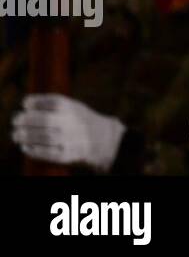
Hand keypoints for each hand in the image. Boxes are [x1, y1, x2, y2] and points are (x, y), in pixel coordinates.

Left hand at [11, 93, 126, 171]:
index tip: (25, 104)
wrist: (104, 140)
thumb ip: (52, 104)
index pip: (52, 102)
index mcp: (74, 108)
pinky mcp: (69, 155)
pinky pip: (49, 154)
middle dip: (26, 120)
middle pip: (45, 120)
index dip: (35, 102)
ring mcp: (71, 139)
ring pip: (45, 137)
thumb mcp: (74, 107)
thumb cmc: (81, 121)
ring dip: (26, 136)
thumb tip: (26, 105)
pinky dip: (35, 151)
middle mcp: (73, 122)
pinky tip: (26, 148)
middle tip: (16, 121)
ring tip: (16, 135)